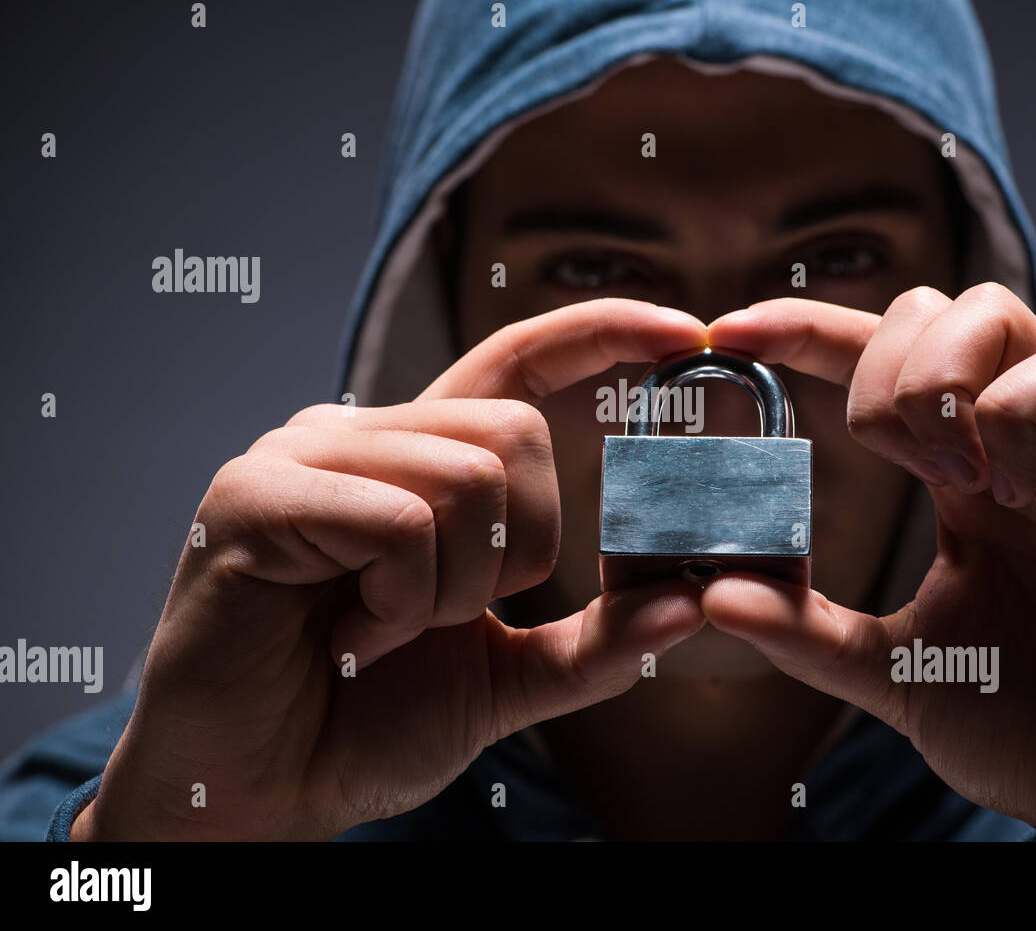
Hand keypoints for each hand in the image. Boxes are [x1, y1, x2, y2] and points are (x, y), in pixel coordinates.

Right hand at [74, 299, 708, 839]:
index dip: (600, 333)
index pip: (517, 359)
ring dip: (453, 590)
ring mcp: (302, 455)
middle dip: (519, 549)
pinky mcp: (254, 494)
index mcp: (419, 459)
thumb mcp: (506, 678)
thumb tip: (692, 603)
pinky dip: (402, 598)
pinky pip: (401, 519)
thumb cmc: (365, 722)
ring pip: (467, 475)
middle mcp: (361, 434)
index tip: (682, 330)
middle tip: (444, 616)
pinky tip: (350, 637)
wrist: (257, 794)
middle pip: (514, 431)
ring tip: (383, 632)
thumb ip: (596, 643)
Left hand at [701, 287, 1035, 840]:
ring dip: (938, 382)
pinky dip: (1015, 414)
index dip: (801, 329)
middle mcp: (1008, 444)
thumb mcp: (891, 672)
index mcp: (950, 473)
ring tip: (948, 478)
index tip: (730, 333)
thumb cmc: (1023, 723)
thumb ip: (807, 632)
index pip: (871, 360)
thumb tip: (714, 593)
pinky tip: (1005, 492)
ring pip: (998, 314)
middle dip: (876, 366)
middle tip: (891, 460)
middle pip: (934, 310)